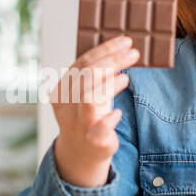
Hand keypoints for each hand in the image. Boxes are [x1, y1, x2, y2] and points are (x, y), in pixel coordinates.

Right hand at [50, 36, 139, 187]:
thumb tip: (121, 48)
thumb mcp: (85, 92)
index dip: (105, 50)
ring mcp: (78, 124)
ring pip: (89, 99)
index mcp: (63, 90)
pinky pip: (100, 129)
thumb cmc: (88, 115)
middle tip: (133, 53)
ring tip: (126, 77)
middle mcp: (66, 106)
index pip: (82, 63)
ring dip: (109, 85)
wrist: (81, 153)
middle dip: (111, 61)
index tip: (125, 42)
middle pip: (86, 76)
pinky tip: (118, 113)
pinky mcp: (92, 141)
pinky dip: (109, 118)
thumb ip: (94, 74)